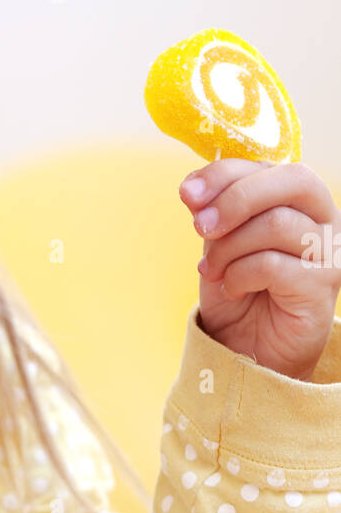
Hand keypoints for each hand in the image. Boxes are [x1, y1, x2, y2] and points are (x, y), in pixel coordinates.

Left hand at [179, 159, 340, 379]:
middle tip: (200, 227)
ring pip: (277, 224)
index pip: (269, 165)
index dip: (224, 173)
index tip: (186, 194)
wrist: (249, 348)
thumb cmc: (239, 290)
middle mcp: (323, 218)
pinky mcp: (322, 286)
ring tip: (212, 271)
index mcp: (298, 199)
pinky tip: (231, 288)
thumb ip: (213, 212)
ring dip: (230, 247)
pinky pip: (273, 265)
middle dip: (235, 199)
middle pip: (292, 180)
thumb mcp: (218, 243)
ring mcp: (328, 252)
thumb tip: (192, 189)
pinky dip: (239, 275)